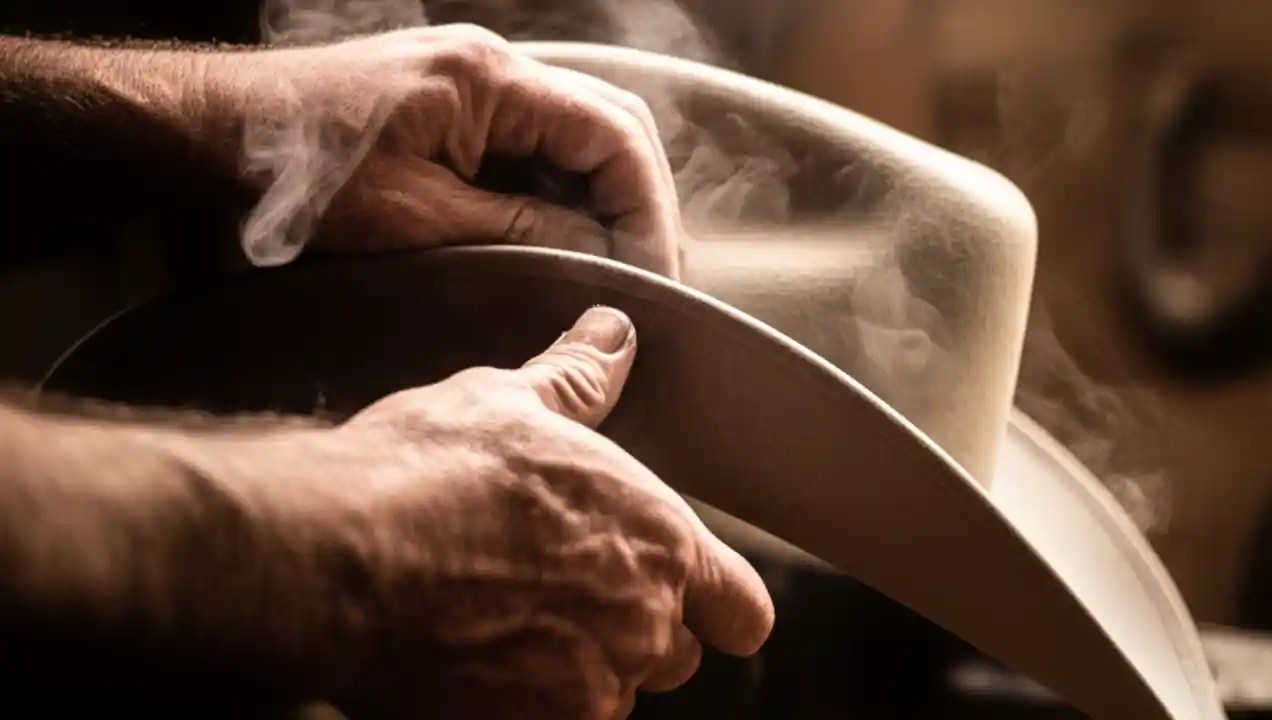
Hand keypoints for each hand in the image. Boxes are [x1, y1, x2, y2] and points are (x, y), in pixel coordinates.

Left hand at [218, 25, 683, 276]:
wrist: (219, 134)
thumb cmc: (301, 173)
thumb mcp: (417, 220)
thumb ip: (520, 232)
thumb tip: (599, 256)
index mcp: (491, 79)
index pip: (613, 134)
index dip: (647, 209)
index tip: (655, 274)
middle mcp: (496, 68)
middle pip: (610, 127)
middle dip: (640, 204)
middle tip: (654, 276)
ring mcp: (478, 85)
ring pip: (581, 136)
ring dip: (608, 199)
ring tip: (624, 267)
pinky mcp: (459, 109)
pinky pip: (538, 146)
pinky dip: (566, 194)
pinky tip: (574, 241)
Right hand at [225, 307, 770, 717]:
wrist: (338, 556)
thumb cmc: (428, 472)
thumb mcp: (509, 402)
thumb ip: (578, 379)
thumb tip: (612, 336)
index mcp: (659, 541)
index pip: (744, 608)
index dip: (722, 604)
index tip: (693, 595)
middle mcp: (640, 625)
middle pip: (677, 654)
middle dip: (638, 629)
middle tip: (569, 589)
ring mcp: (584, 689)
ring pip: (609, 693)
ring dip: (579, 666)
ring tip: (509, 616)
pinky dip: (526, 698)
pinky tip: (476, 651)